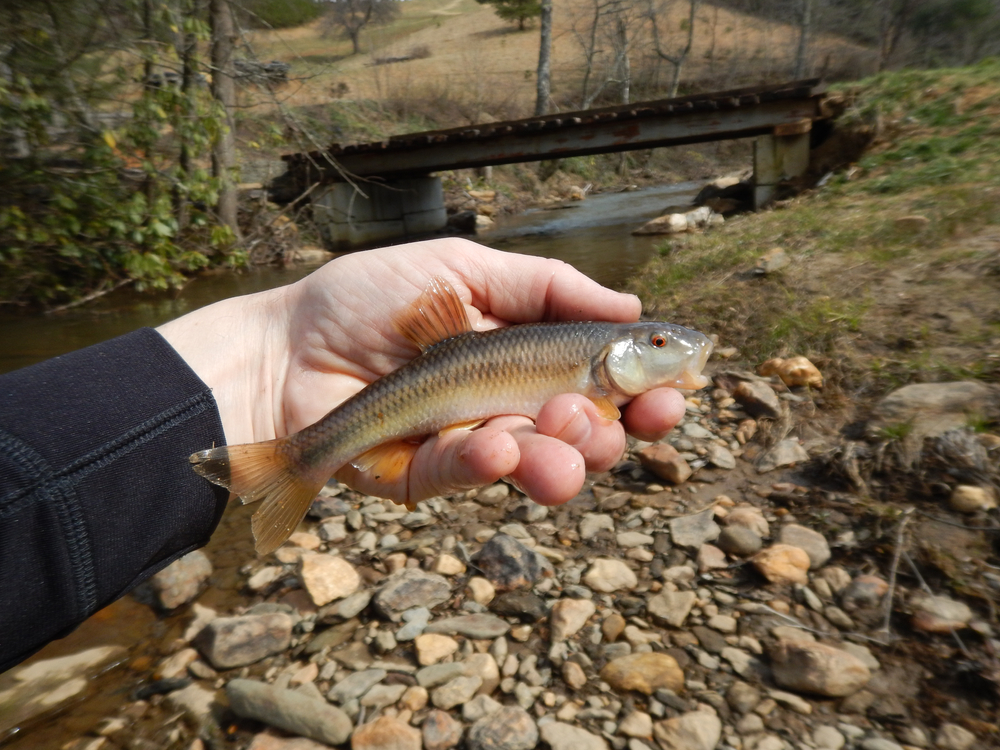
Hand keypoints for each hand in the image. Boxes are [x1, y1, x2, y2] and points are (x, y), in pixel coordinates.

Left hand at [159, 239, 684, 506]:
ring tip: (558, 429)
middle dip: (610, 430)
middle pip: (588, 436)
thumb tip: (633, 306)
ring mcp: (473, 445)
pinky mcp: (430, 479)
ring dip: (567, 456)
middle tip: (597, 411)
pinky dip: (494, 462)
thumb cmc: (366, 300)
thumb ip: (547, 285)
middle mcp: (509, 405)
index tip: (675, 394)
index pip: (603, 384)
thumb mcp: (465, 268)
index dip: (645, 394)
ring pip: (546, 469)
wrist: (282, 345)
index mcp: (525, 356)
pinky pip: (478, 476)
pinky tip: (498, 445)